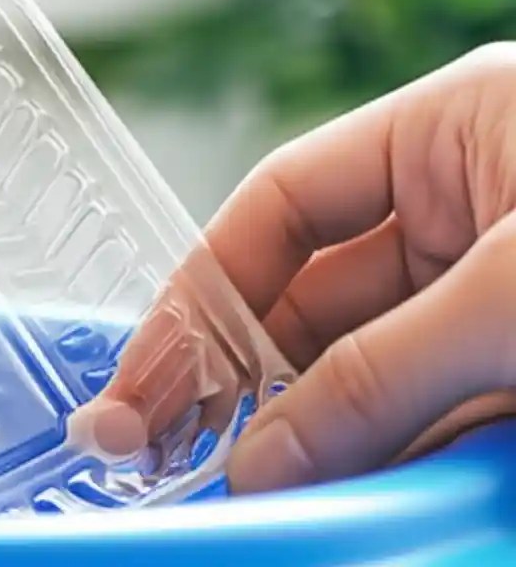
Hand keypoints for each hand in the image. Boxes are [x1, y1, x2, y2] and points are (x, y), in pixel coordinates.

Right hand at [73, 43, 515, 492]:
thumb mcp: (514, 295)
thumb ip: (381, 376)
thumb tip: (262, 459)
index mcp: (454, 132)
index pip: (284, 204)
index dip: (204, 287)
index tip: (150, 374)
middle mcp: (472, 210)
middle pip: (315, 301)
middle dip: (245, 380)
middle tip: (170, 453)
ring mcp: (503, 294)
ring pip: (373, 371)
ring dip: (317, 435)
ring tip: (253, 490)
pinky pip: (439, 417)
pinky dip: (395, 464)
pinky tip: (343, 497)